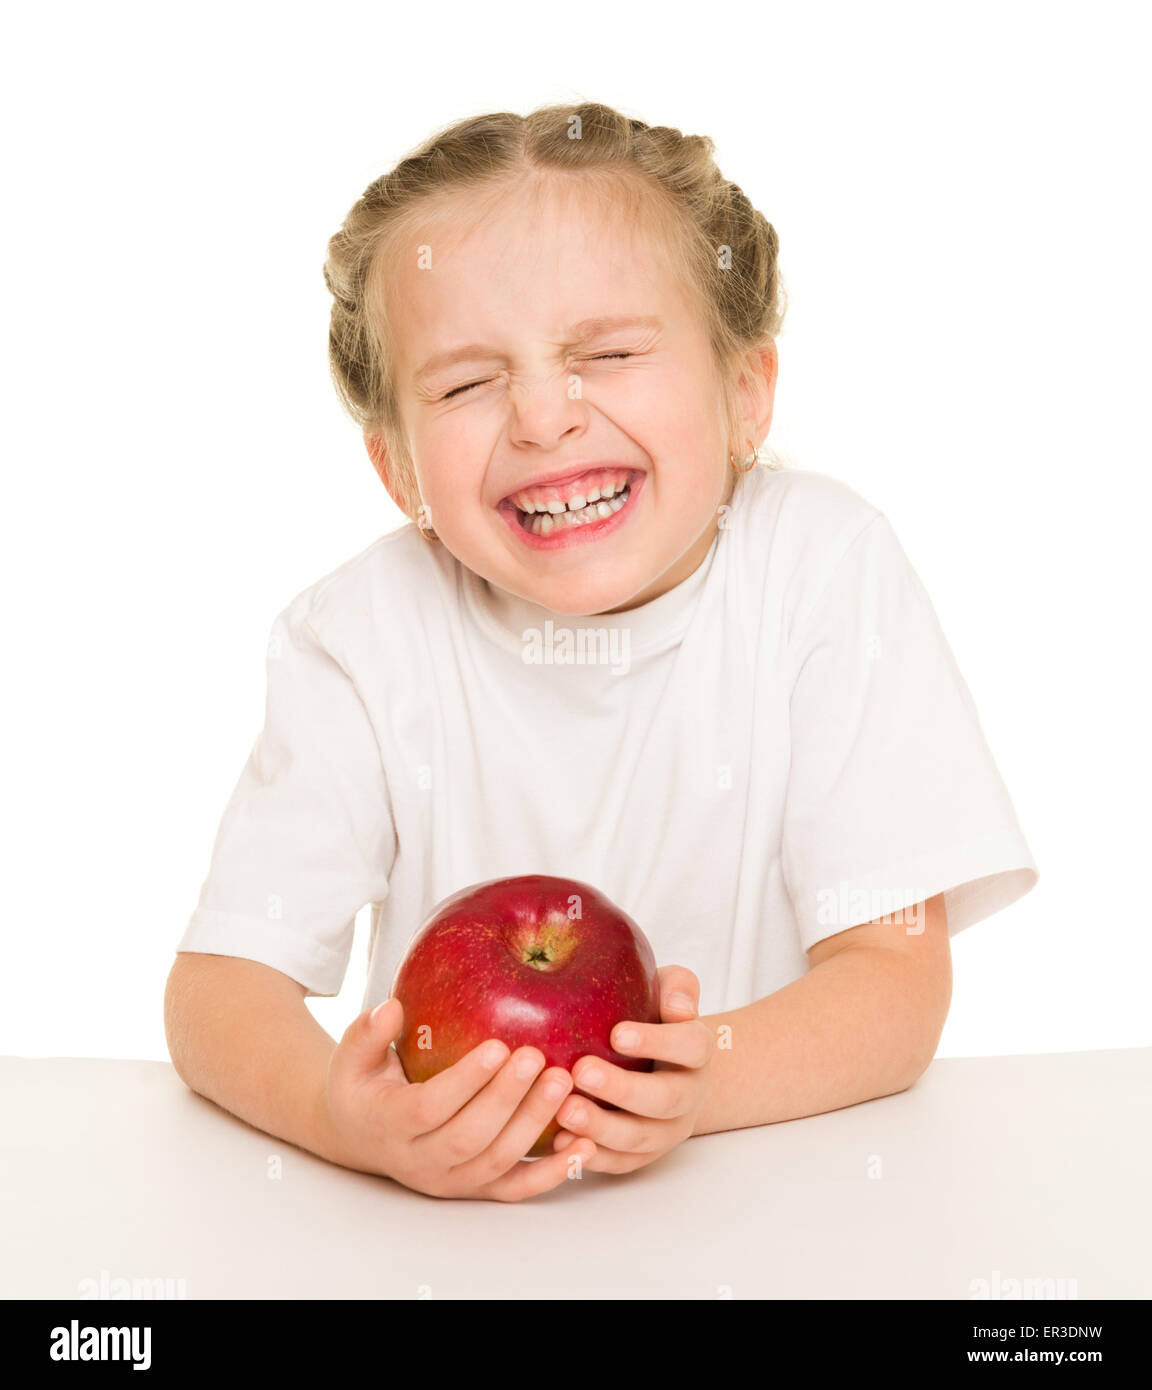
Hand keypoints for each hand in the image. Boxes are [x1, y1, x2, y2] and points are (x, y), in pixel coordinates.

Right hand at [321, 998, 596, 1200]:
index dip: (465, 1081)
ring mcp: (450, 1179)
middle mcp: (420, 1161)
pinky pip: (515, 1188)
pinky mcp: (474, 1189)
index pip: (430, 1107)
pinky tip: (584, 1147)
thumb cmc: (362, 1087)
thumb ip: (367, 1033)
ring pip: (497, 1162)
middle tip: (538, 1057)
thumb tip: (391, 1008)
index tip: (497, 1045)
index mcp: (390, 1125)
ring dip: (534, 1126)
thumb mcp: (352, 1057)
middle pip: (470, 1137)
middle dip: (507, 1099)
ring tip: (563, 1083)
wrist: (361, 1137)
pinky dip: (552, 1174)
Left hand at [550, 966, 713, 1173]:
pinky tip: (559, 1141)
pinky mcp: (641, 1155)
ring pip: (640, 1138)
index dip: (658, 1042)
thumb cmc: (652, 1015)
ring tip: (563, 1110)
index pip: (692, 1047)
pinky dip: (590, 1156)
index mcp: (698, 1052)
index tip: (618, 1033)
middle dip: (623, 1089)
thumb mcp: (667, 989)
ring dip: (601, 1127)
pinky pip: (619, 1163)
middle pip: (665, 1099)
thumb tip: (678, 1006)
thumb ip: (677, 988)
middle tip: (581, 1071)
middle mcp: (689, 1095)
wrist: (654, 1062)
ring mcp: (667, 1130)